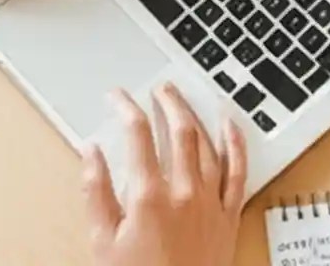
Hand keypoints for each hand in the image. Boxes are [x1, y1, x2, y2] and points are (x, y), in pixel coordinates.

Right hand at [83, 86, 247, 265]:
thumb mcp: (101, 241)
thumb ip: (95, 191)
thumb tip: (91, 152)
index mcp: (148, 197)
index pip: (136, 134)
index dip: (125, 107)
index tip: (117, 97)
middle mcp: (184, 193)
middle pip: (179, 130)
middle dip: (167, 101)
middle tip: (158, 88)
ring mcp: (210, 203)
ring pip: (207, 144)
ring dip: (195, 115)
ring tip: (182, 99)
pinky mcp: (229, 216)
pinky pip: (238, 171)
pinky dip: (235, 144)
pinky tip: (230, 125)